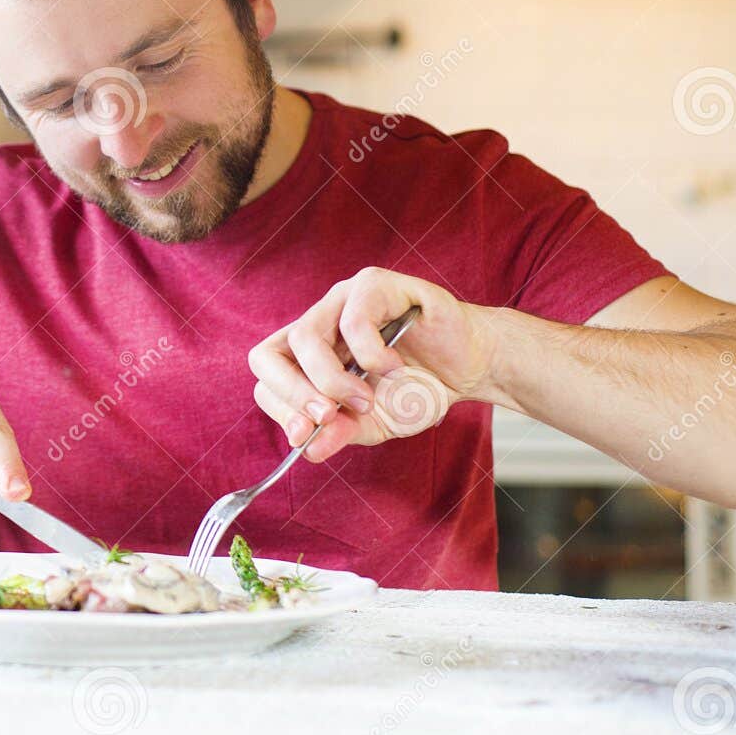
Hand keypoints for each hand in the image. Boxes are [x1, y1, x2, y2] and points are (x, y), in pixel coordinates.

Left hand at [247, 267, 496, 461]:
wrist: (470, 367)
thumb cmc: (416, 388)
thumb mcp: (373, 423)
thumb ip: (339, 433)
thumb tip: (307, 450)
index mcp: (307, 354)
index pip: (265, 375)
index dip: (280, 407)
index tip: (306, 435)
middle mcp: (317, 321)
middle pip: (267, 354)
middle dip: (293, 394)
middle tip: (328, 417)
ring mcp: (341, 299)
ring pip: (304, 337)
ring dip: (333, 381)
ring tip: (367, 400)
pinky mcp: (373, 284)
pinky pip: (353, 321)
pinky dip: (372, 356)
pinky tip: (394, 368)